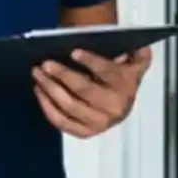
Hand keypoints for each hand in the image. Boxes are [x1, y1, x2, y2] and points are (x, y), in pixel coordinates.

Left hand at [32, 46, 151, 138]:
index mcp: (126, 84)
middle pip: (85, 90)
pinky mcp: (86, 132)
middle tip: (45, 63)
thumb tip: (140, 45)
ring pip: (70, 106)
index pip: (107, 71)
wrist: (121, 99)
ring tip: (37, 73)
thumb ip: (137, 52)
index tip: (73, 51)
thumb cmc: (119, 74)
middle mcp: (115, 107)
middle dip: (63, 75)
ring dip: (50, 89)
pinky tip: (39, 90)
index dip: (90, 61)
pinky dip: (47, 106)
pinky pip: (62, 122)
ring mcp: (100, 123)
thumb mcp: (133, 60)